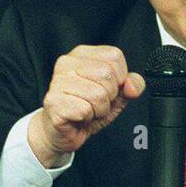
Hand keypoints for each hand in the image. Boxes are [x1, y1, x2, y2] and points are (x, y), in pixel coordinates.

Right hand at [28, 44, 144, 165]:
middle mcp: (67, 63)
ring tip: (88, 110)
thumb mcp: (117, 94)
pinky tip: (78, 117)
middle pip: (106, 74)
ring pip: (98, 94)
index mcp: (82, 54)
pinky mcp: (53, 102)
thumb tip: (132, 85)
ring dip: (99, 109)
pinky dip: (88, 118)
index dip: (119, 78)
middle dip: (109, 96)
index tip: (107, 88)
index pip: (114, 56)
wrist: (64, 132)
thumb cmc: (87, 109)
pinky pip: (85, 109)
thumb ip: (132, 85)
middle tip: (96, 102)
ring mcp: (57, 81)